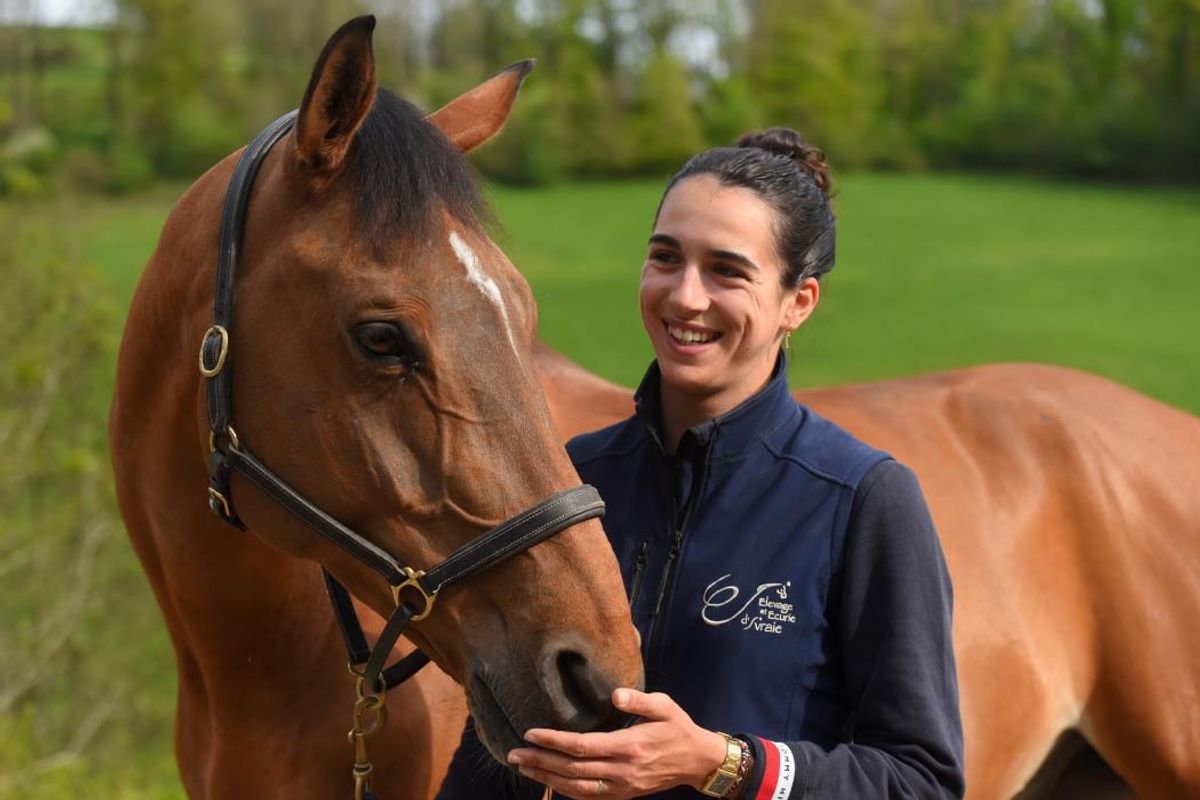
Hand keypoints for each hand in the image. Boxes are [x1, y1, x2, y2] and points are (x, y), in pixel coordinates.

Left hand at [506, 687, 727, 798]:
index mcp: (628, 747)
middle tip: (513, 753)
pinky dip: (564, 791)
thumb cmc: (678, 728)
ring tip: (523, 767)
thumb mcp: (664, 706)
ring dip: (546, 778)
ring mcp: (620, 787)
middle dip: (540, 761)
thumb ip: (638, 700)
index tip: (530, 732)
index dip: (554, 741)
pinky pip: (587, 797)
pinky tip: (548, 781)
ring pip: (575, 787)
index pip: (582, 746)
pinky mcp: (622, 795)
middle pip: (572, 769)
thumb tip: (614, 694)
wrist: (697, 762)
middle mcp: (621, 771)